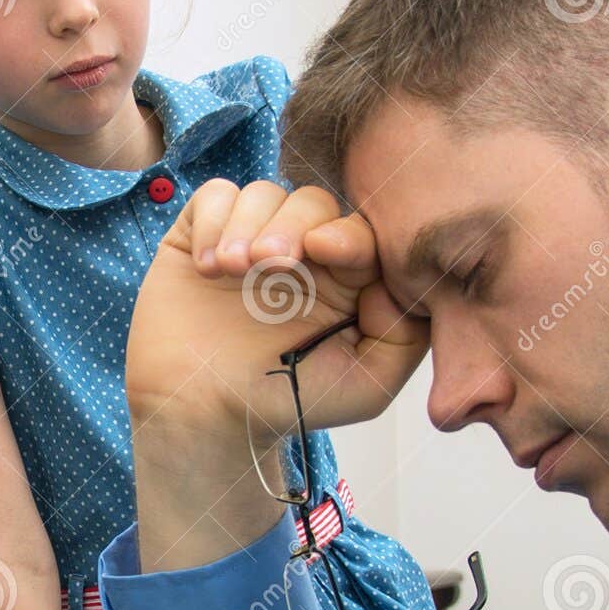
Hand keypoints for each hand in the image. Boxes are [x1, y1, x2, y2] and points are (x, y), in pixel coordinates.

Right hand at [125, 179, 428, 570]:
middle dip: (292, 225)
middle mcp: (301, 254)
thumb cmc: (288, 402)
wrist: (206, 416)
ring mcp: (251, 240)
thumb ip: (405, 334)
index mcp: (346, 279)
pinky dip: (213, 222)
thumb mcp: (367, 384)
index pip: (359, 232)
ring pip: (263, 193)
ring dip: (248, 226)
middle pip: (312, 202)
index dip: (346, 233)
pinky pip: (215, 196)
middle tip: (268, 264)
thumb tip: (397, 278)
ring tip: (231, 270)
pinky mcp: (202, 236)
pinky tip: (207, 268)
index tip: (322, 250)